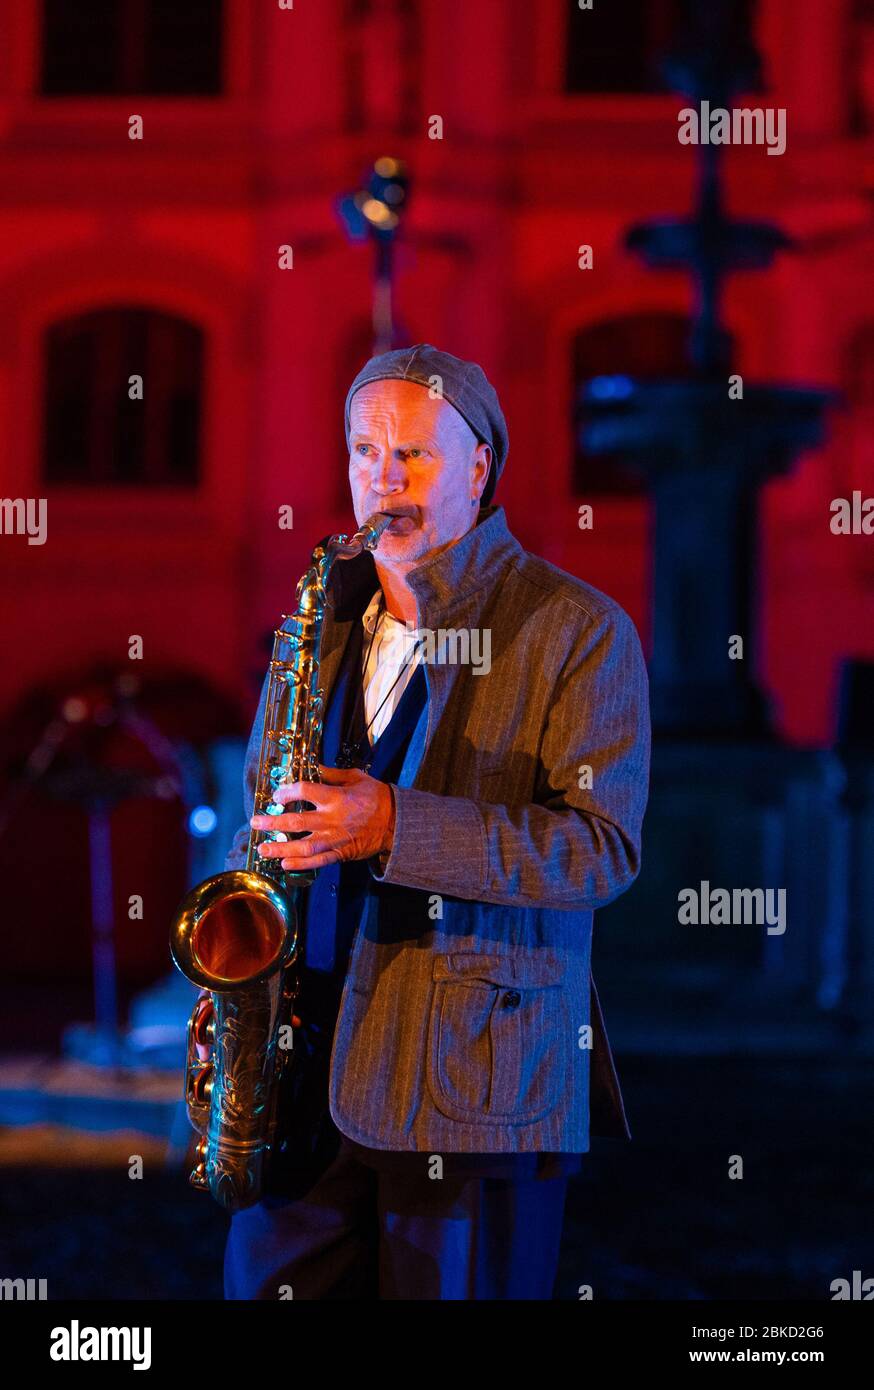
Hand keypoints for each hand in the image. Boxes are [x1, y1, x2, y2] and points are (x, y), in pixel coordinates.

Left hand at [251, 764, 394, 871]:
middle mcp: (332, 819)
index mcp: (336, 797)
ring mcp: (335, 839)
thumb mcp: (356, 777)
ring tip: (263, 848)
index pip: (305, 791)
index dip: (287, 792)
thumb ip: (332, 774)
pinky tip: (285, 864)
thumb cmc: (377, 797)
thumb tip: (314, 768)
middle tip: (256, 822)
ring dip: (280, 848)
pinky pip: (317, 861)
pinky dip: (300, 864)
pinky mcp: (340, 852)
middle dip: (272, 822)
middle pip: (295, 822)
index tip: (277, 794)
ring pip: (302, 846)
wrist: (396, 822)